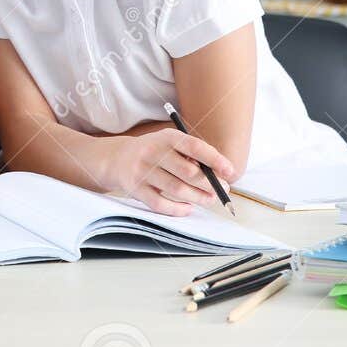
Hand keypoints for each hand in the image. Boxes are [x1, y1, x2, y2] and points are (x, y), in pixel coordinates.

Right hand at [100, 130, 235, 216]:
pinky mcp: (136, 189)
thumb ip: (191, 154)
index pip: (194, 146)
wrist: (117, 158)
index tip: (229, 171)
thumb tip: (219, 173)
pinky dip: (178, 209)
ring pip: (177, 189)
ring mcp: (143, 171)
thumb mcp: (169, 143)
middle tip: (223, 190)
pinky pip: (161, 204)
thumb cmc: (154, 151)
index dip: (214, 159)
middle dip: (210, 184)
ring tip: (210, 199)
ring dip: (198, 197)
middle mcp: (153, 152)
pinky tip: (188, 208)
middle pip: (188, 172)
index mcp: (166, 138)